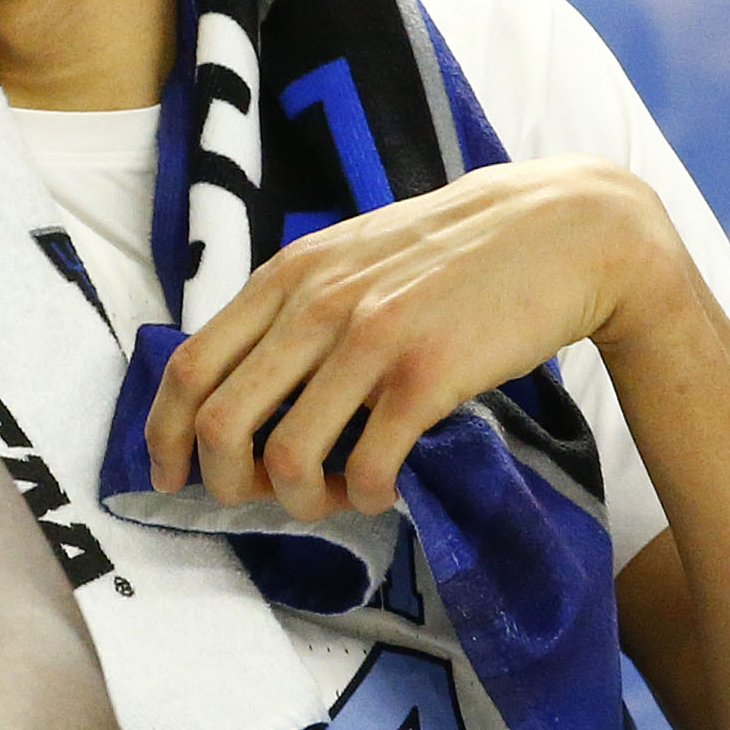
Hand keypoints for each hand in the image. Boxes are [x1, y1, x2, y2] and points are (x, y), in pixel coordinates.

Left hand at [146, 158, 677, 518]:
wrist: (565, 229)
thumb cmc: (452, 254)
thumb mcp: (352, 256)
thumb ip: (293, 306)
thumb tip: (236, 382)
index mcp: (287, 275)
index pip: (188, 368)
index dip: (165, 436)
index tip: (168, 477)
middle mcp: (317, 303)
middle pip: (222, 423)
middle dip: (224, 484)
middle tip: (256, 498)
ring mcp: (372, 338)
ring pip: (288, 456)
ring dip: (299, 500)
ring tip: (331, 496)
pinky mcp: (429, 374)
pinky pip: (369, 465)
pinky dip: (366, 497)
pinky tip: (382, 491)